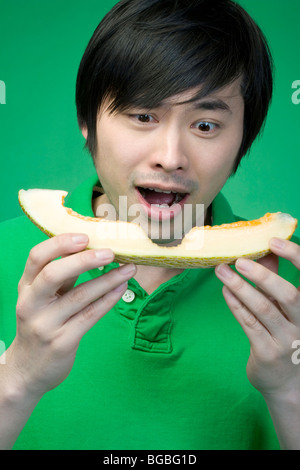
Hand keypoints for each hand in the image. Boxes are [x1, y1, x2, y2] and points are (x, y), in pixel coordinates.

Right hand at [5, 233, 135, 398]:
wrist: (27, 371)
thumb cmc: (40, 325)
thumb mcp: (41, 299)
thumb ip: (60, 277)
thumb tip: (90, 249)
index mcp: (25, 288)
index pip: (37, 258)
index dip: (60, 243)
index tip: (85, 236)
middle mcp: (31, 304)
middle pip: (53, 274)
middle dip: (84, 260)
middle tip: (110, 252)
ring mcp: (45, 325)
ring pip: (79, 296)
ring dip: (108, 279)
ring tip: (129, 269)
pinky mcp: (62, 342)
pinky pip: (90, 316)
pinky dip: (108, 300)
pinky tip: (121, 289)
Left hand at [215, 238, 299, 400]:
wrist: (288, 386)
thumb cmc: (286, 338)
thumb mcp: (286, 311)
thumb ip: (276, 283)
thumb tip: (264, 252)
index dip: (295, 257)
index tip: (274, 241)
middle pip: (288, 295)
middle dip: (263, 275)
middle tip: (240, 259)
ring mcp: (287, 341)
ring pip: (264, 309)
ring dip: (241, 287)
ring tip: (222, 271)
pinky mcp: (267, 352)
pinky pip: (249, 324)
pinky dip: (236, 305)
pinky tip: (225, 291)